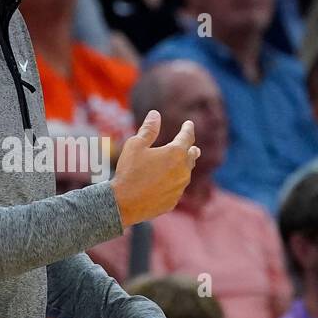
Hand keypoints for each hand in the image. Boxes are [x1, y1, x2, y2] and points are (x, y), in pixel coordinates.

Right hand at [110, 110, 199, 226]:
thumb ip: (148, 129)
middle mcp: (183, 170)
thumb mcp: (135, 145)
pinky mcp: (173, 201)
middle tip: (193, 147)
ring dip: (184, 167)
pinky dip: (174, 183)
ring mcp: (179, 188)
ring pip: (185, 174)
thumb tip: (155, 114)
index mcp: (176, 153)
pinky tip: (167, 183)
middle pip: (191, 156)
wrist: (124, 203)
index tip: (189, 124)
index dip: (188, 129)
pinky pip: (176, 189)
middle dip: (191, 150)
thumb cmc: (129, 171)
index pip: (187, 136)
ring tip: (182, 165)